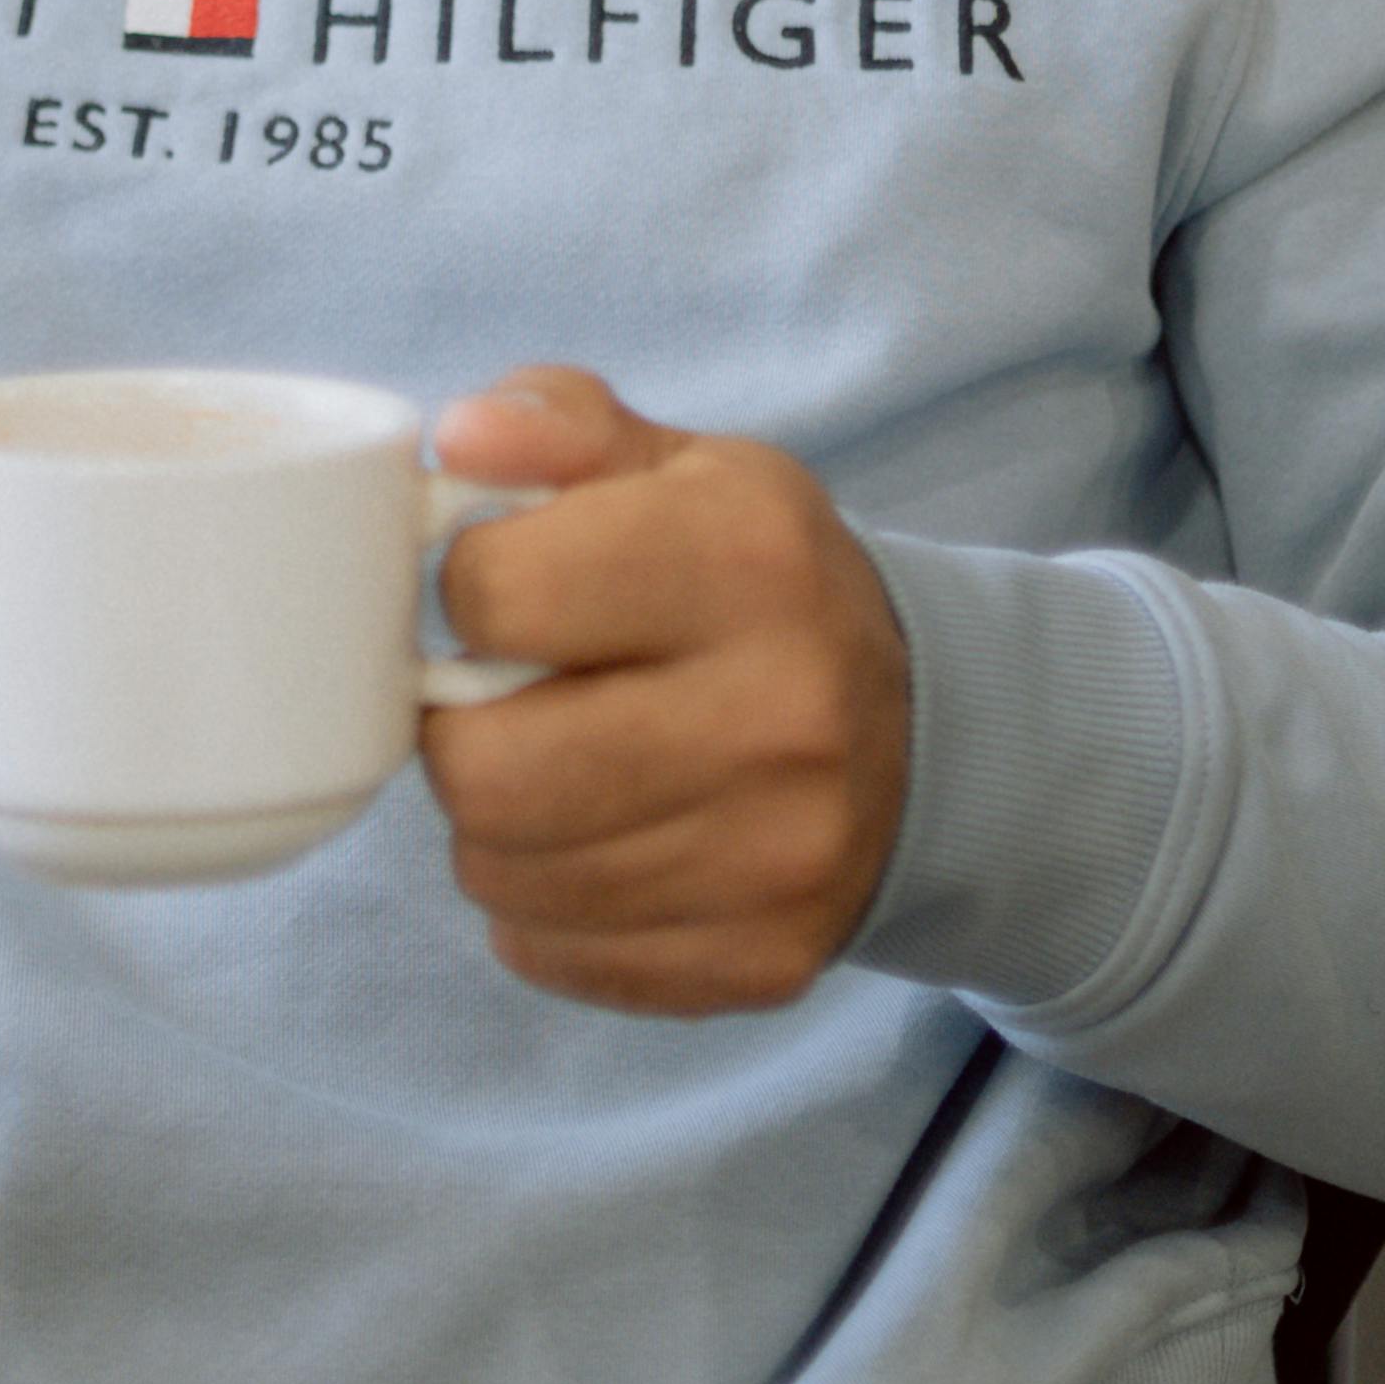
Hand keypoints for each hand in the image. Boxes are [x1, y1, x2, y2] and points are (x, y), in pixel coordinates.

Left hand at [417, 370, 914, 1016]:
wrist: (923, 732)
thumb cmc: (757, 587)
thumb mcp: (682, 469)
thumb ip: (558, 424)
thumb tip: (461, 440)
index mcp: (748, 556)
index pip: (495, 593)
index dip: (472, 588)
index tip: (513, 591)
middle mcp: (779, 712)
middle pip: (482, 771)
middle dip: (463, 732)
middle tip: (510, 703)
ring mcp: (778, 853)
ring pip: (502, 874)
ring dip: (500, 825)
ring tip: (563, 770)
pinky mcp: (763, 959)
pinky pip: (551, 953)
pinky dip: (544, 907)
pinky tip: (604, 843)